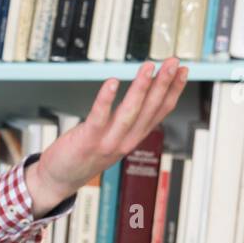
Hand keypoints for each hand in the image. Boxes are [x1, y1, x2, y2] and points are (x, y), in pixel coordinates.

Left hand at [25, 58, 187, 216]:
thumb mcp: (113, 140)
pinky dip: (106, 99)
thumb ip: (127, 123)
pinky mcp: (87, 141)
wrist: (59, 180)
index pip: (160, 112)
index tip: (184, 71)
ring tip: (149, 67)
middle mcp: (125, 141)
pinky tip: (113, 82)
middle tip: (174, 62)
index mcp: (133, 138)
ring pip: (130, 113)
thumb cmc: (83, 156)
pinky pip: (99, 117)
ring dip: (141, 89)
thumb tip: (140, 98)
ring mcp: (107, 142)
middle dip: (164, 84)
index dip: (174, 91)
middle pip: (150, 110)